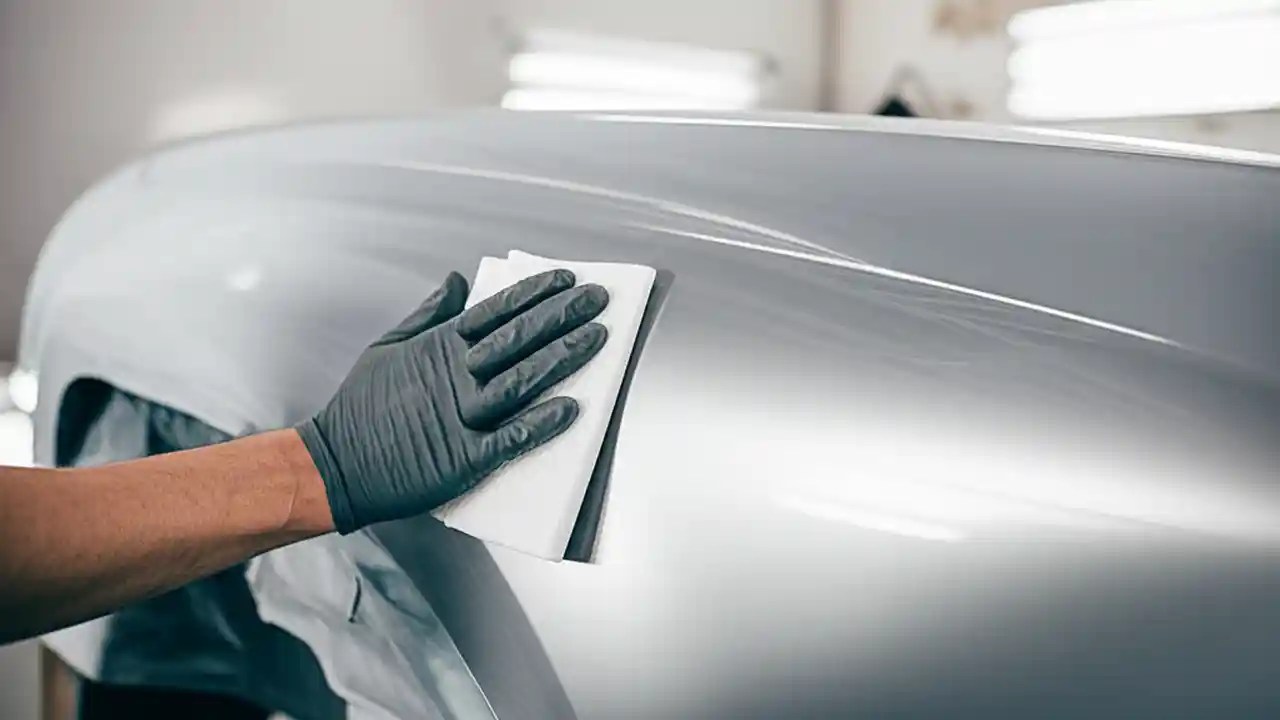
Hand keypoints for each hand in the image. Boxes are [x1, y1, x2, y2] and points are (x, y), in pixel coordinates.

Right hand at [297, 269, 608, 532]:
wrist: (335, 467)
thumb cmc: (361, 409)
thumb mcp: (388, 347)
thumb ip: (428, 313)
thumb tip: (457, 278)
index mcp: (438, 346)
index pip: (496, 310)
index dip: (535, 293)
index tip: (567, 279)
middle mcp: (455, 376)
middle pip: (518, 339)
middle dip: (562, 316)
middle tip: (598, 300)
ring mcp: (461, 417)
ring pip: (522, 380)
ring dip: (562, 358)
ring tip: (596, 338)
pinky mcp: (465, 458)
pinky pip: (512, 438)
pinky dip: (542, 423)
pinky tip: (573, 409)